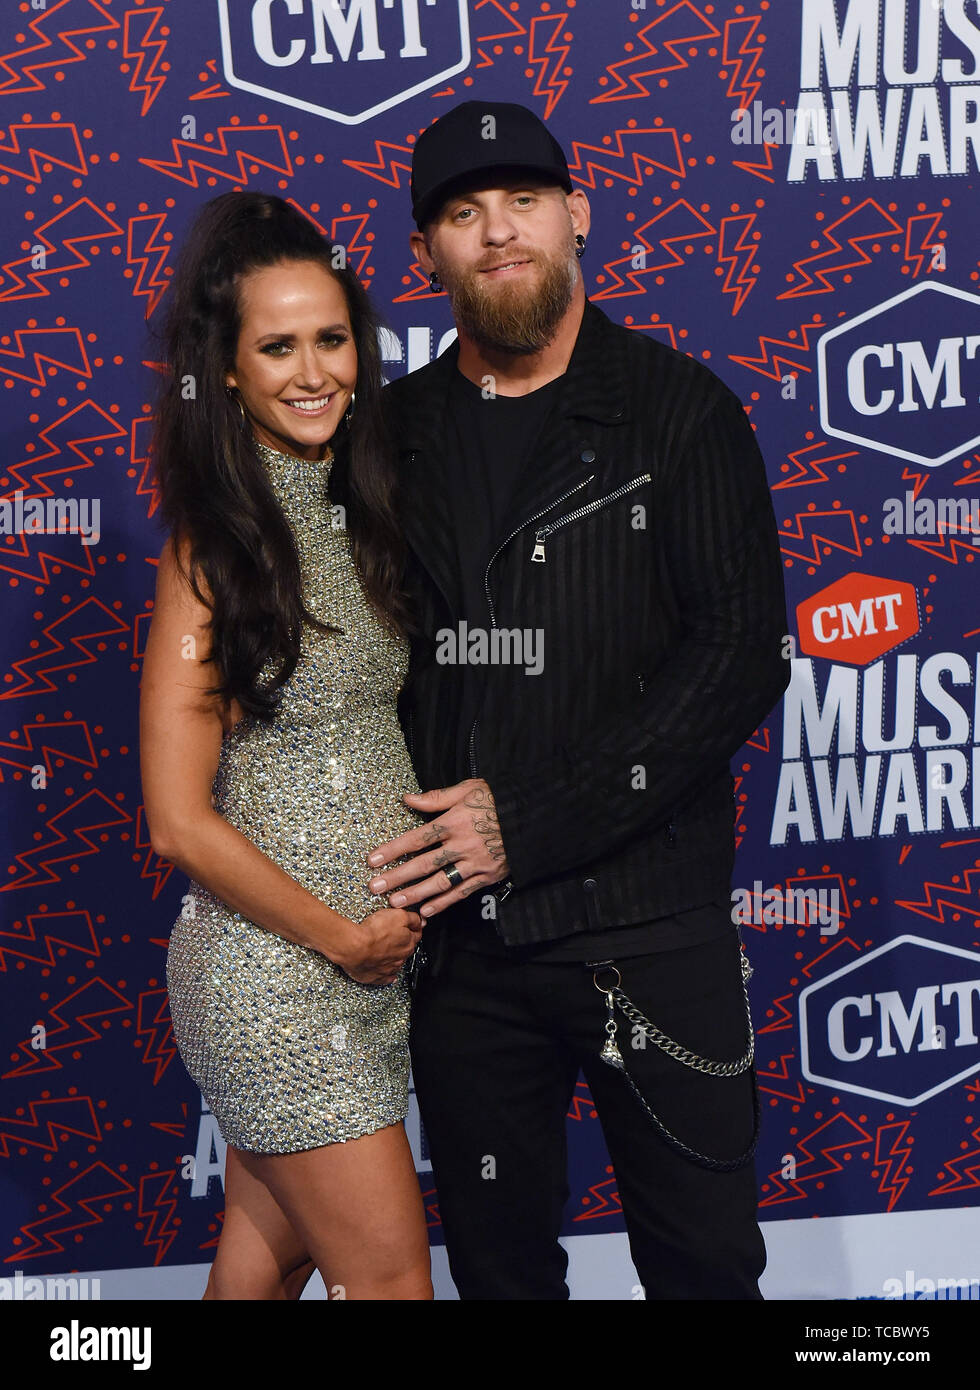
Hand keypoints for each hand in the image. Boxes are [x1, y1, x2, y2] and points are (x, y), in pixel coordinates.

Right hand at [333, 906, 422, 985]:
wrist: (355, 947)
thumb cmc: (374, 931)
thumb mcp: (399, 915)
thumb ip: (412, 919)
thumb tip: (420, 921)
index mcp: (408, 943)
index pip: (416, 935)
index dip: (412, 929)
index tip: (410, 926)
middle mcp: (401, 958)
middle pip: (406, 950)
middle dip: (402, 943)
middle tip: (394, 936)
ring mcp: (388, 969)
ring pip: (396, 964)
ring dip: (393, 958)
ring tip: (386, 951)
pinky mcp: (375, 977)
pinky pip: (385, 978)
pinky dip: (386, 975)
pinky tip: (385, 972)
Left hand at [365, 779, 509, 919]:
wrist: (533, 816)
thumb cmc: (498, 799)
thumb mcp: (468, 789)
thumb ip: (436, 797)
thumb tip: (407, 798)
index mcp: (455, 822)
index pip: (417, 838)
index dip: (393, 850)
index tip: (372, 860)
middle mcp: (463, 845)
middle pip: (424, 864)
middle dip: (397, 877)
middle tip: (374, 887)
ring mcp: (475, 863)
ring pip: (441, 882)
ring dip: (416, 894)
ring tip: (395, 903)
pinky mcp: (487, 876)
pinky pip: (462, 892)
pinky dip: (443, 903)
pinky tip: (426, 911)